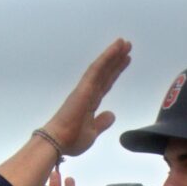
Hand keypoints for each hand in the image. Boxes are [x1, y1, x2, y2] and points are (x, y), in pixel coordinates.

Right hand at [41, 39, 132, 156]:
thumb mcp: (92, 132)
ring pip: (102, 67)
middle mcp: (88, 93)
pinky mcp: (84, 88)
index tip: (125, 61)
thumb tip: (111, 114)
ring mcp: (85, 89)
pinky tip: (116, 49)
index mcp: (90, 103)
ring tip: (125, 42)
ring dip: (113, 54)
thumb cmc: (71, 140)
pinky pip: (97, 69)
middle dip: (116, 59)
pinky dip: (107, 58)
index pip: (106, 83)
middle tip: (127, 46)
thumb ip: (102, 122)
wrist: (59, 143)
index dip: (115, 71)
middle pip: (105, 72)